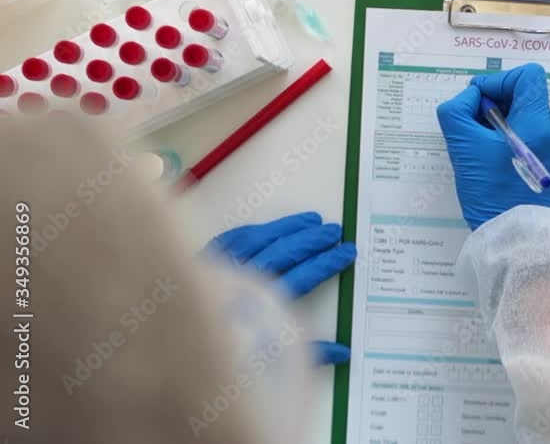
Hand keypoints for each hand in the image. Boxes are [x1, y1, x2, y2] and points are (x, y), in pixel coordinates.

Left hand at [206, 212, 355, 364]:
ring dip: (289, 228)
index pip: (303, 277)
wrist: (171, 342)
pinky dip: (256, 230)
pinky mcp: (205, 261)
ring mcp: (222, 266)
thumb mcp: (272, 360)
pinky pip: (234, 238)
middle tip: (336, 232)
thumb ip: (307, 352)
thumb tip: (343, 352)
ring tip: (312, 220)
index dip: (327, 264)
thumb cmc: (223, 354)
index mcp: (262, 305)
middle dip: (313, 241)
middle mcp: (242, 282)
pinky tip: (271, 228)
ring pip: (261, 239)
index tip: (346, 253)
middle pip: (285, 253)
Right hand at [437, 63, 549, 229]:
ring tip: (486, 146)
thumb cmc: (490, 193)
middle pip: (527, 95)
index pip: (528, 76)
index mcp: (540, 124)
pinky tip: (499, 158)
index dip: (499, 81)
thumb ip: (459, 109)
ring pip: (530, 115)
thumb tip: (473, 97)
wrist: (513, 236)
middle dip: (498, 105)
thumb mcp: (463, 146)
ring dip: (505, 122)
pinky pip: (536, 135)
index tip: (480, 103)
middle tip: (477, 127)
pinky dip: (515, 137)